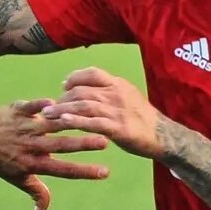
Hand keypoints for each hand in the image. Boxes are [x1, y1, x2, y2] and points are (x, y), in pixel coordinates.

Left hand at [0, 99, 110, 209]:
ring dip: (70, 123)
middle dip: (83, 144)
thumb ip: (36, 193)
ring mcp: (24, 128)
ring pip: (51, 126)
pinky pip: (31, 107)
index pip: (64, 170)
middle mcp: (30, 147)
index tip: (105, 172)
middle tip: (105, 142)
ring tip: (90, 119)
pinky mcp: (17, 111)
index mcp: (34, 164)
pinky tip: (55, 102)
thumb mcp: (16, 178)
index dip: (85, 172)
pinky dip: (40, 105)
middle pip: (62, 146)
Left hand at [42, 68, 165, 158]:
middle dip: (62, 98)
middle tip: (48, 107)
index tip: (63, 86)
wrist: (164, 136)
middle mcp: (117, 94)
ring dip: (62, 109)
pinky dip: (76, 121)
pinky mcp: (118, 128)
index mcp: (119, 84)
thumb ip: (109, 93)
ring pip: (84, 105)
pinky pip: (93, 123)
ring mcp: (118, 111)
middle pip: (82, 90)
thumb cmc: (142, 118)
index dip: (74, 78)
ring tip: (47, 115)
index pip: (92, 73)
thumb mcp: (127, 98)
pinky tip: (63, 121)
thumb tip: (88, 91)